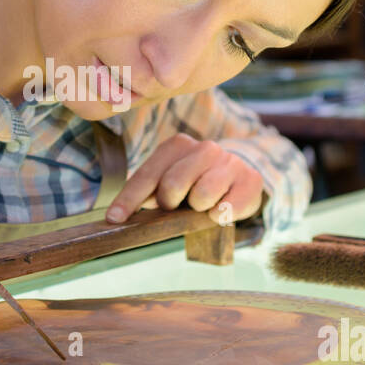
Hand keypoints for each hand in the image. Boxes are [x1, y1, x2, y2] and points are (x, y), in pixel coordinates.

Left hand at [105, 133, 264, 225]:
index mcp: (176, 146)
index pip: (147, 175)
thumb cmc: (196, 184)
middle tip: (177, 205)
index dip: (129, 199)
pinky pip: (226, 209)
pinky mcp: (250, 180)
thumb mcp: (170, 182)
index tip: (114, 219)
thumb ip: (147, 193)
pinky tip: (222, 208)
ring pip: (202, 196)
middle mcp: (204, 148)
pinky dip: (220, 216)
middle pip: (172, 185)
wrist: (240, 179)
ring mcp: (229, 162)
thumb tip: (117, 216)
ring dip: (198, 208)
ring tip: (203, 203)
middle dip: (169, 203)